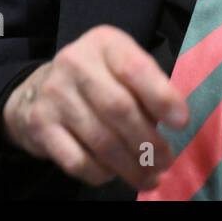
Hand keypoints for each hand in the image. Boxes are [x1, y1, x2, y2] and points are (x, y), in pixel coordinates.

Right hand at [1, 25, 188, 189]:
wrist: (41, 90)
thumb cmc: (98, 79)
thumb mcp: (122, 68)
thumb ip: (147, 87)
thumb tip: (173, 123)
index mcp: (103, 43)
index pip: (134, 68)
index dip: (161, 97)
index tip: (181, 123)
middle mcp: (74, 62)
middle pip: (119, 109)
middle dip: (149, 142)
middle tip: (165, 161)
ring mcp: (54, 94)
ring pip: (101, 140)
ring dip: (132, 166)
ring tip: (150, 177)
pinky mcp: (40, 125)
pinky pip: (77, 161)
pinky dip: (101, 174)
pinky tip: (114, 175)